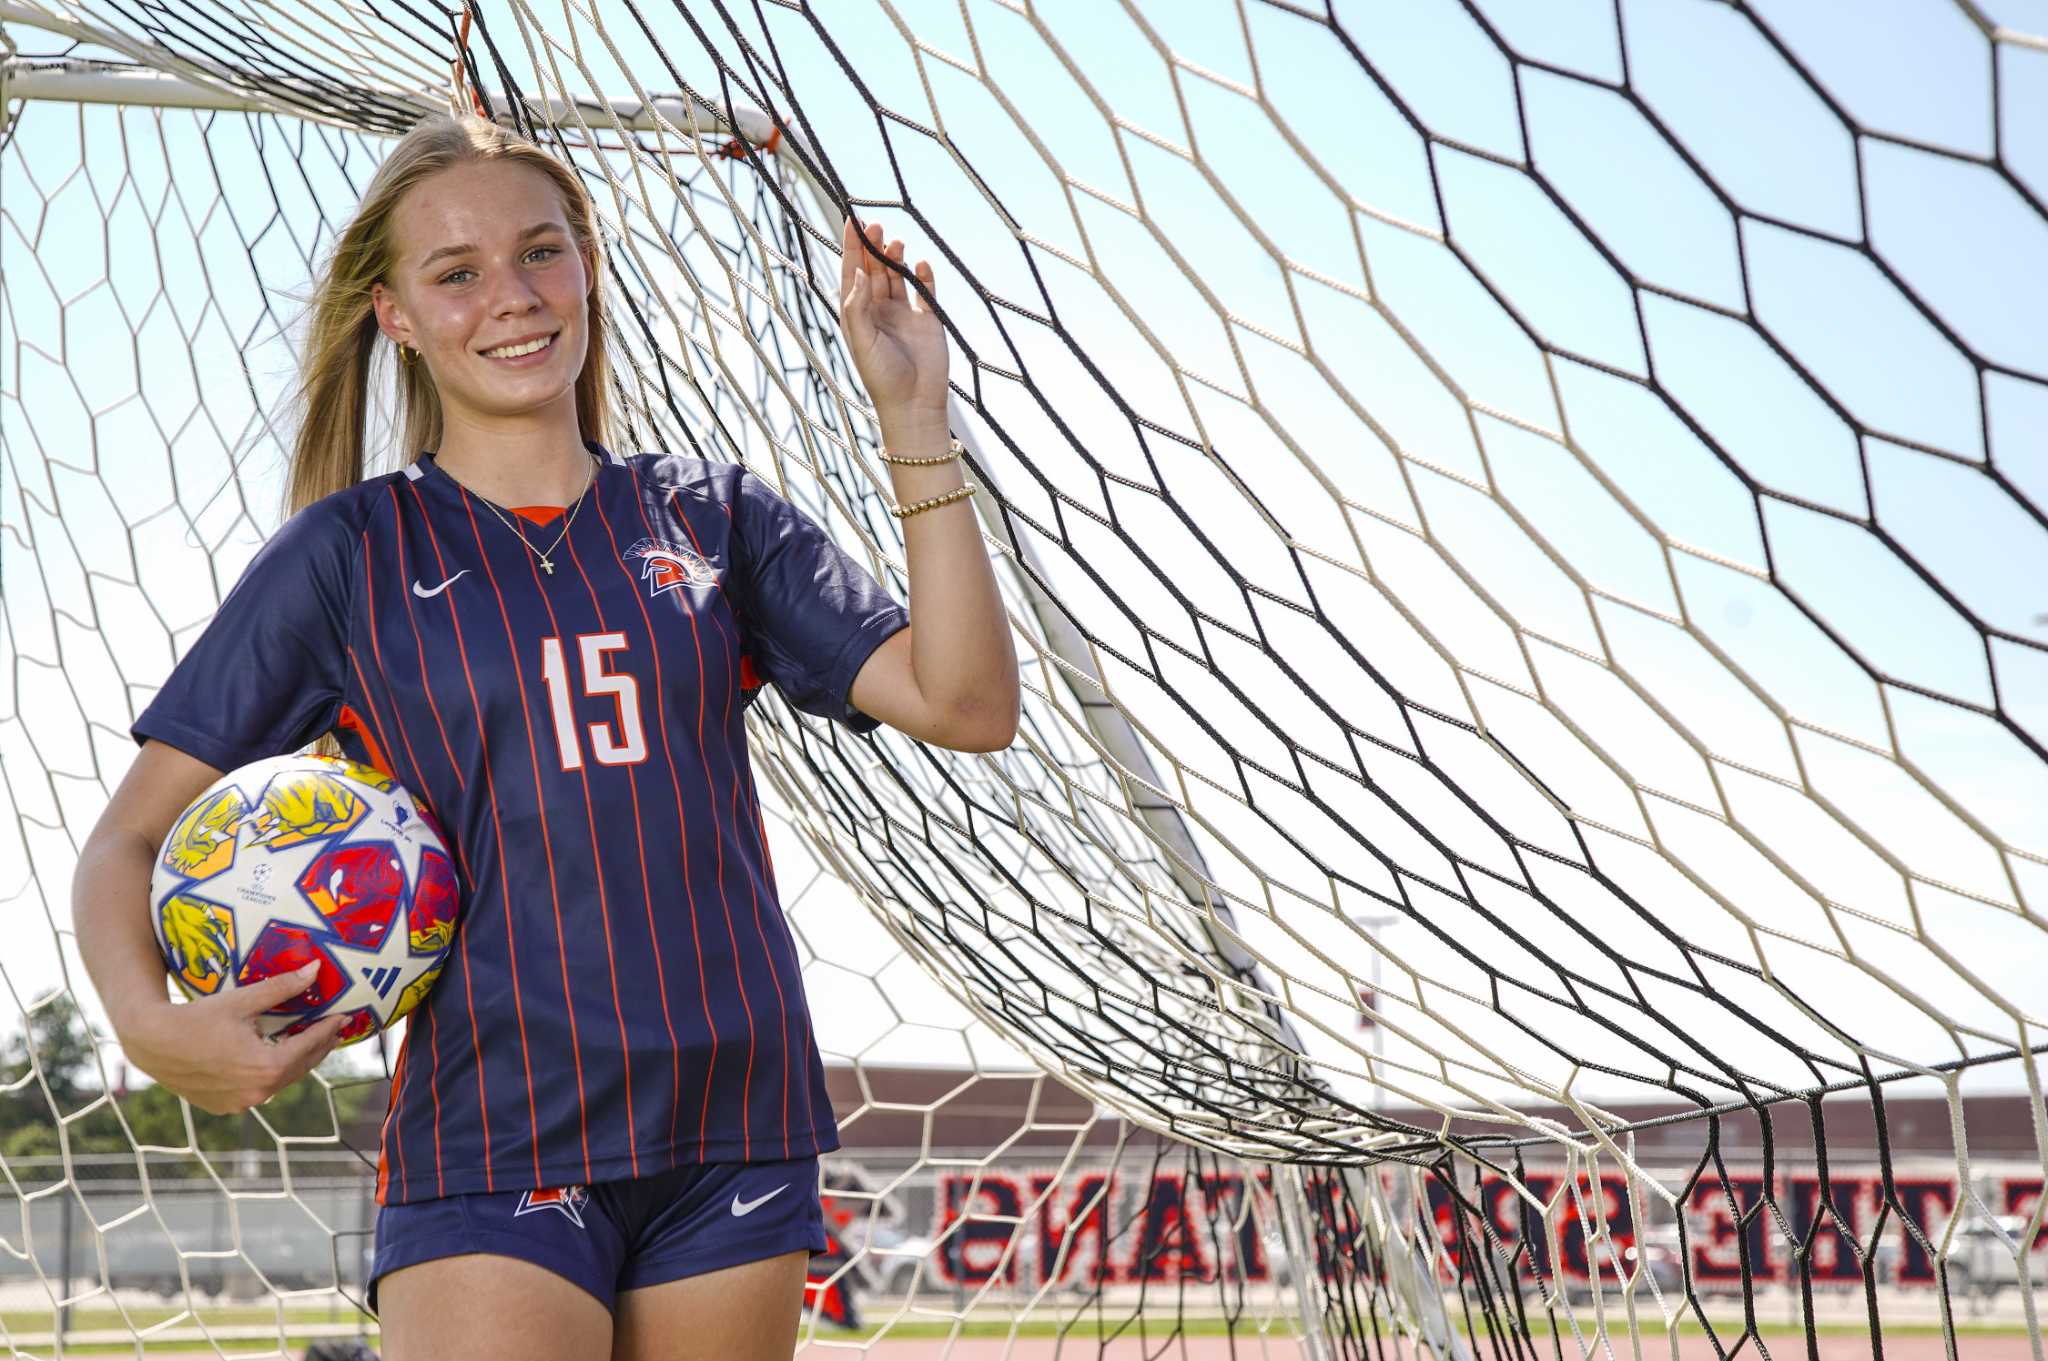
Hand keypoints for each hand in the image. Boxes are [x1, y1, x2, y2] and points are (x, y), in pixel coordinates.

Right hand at [116, 964, 349, 1115]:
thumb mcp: (243, 1000)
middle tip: (332, 1029)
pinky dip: (271, 1074)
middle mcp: (258, 1092)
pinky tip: (276, 1059)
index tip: (343, 1017)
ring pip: (281, 1081)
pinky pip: (259, 1090)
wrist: (150, 1042)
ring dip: (297, 1062)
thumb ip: (282, 988)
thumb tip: (315, 969)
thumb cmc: (197, 1017)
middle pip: (300, 1067)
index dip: (328, 1029)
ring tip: (310, 1042)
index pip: (309, 1045)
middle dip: (318, 1046)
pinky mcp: (225, 1107)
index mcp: (267, 1067)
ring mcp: (241, 1104)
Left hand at [839, 216, 949, 438]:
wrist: (915, 405)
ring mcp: (903, 315)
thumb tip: (859, 269)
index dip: (851, 247)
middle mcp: (878, 311)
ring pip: (898, 276)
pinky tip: (922, 263)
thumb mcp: (862, 341)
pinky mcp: (928, 320)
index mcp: (857, 315)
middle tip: (875, 225)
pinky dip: (924, 276)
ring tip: (896, 242)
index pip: (852, 272)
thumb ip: (857, 306)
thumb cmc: (882, 378)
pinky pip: (926, 292)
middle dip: (873, 246)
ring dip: (896, 258)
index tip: (851, 220)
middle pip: (874, 269)